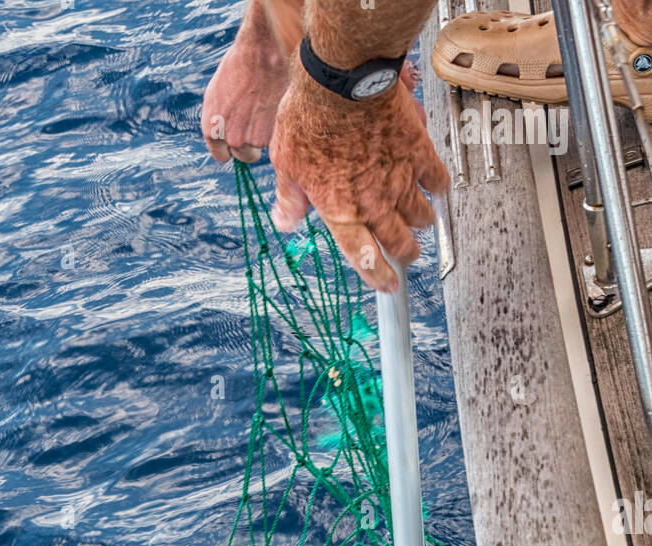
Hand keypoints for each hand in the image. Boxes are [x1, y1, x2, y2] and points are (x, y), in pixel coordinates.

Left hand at [201, 22, 290, 163]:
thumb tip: (226, 137)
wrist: (256, 52)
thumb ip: (219, 120)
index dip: (230, 148)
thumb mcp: (216, 96)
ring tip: (261, 108)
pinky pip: (270, 140)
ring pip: (257, 148)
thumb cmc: (236, 68)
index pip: (221, 155)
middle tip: (254, 124)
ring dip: (261, 133)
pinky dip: (272, 127)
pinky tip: (269, 106)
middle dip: (248, 145)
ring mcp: (246, 139)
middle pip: (241, 156)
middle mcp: (227, 137)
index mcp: (211, 128)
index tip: (238, 141)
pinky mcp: (265, 135)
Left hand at [269, 60, 448, 291]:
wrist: (342, 80)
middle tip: (408, 255)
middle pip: (399, 242)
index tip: (387, 285)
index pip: (364, 257)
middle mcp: (374, 203)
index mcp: (340, 211)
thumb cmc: (309, 117)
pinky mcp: (418, 153)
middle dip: (405, 253)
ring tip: (420, 223)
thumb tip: (285, 222)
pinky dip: (438, 188)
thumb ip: (290, 198)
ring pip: (421, 216)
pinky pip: (437, 179)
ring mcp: (400, 179)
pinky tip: (437, 189)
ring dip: (421, 223)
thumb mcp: (286, 163)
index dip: (378, 276)